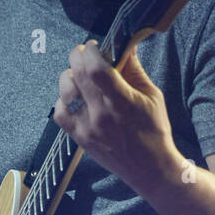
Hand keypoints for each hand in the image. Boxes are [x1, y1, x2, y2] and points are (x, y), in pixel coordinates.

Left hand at [52, 39, 177, 195]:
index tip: (95, 46)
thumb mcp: (153, 96)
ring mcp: (87, 128)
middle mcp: (101, 115)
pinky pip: (59, 113)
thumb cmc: (154, 132)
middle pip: (77, 75)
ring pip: (64, 91)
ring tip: (79, 76)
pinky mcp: (80, 139)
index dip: (91, 51)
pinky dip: (63, 100)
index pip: (95, 69)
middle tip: (85, 54)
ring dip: (69, 76)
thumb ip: (134, 70)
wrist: (150, 169)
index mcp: (122, 102)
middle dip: (78, 56)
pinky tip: (75, 98)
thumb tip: (125, 45)